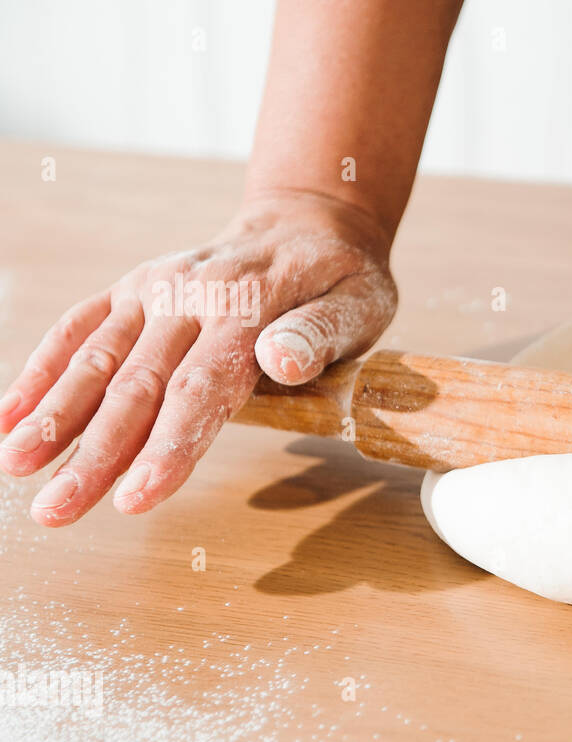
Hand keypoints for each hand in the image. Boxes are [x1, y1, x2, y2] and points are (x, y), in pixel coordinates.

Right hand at [0, 190, 396, 525]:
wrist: (306, 223)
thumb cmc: (341, 281)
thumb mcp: (359, 304)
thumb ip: (320, 335)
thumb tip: (281, 360)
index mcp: (248, 307)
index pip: (202, 387)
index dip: (168, 447)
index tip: (136, 498)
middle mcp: (189, 295)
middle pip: (137, 385)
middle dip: (93, 453)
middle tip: (56, 512)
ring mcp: (154, 289)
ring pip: (96, 359)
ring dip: (53, 417)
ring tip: (15, 469)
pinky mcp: (132, 289)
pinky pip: (79, 327)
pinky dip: (41, 370)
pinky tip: (9, 417)